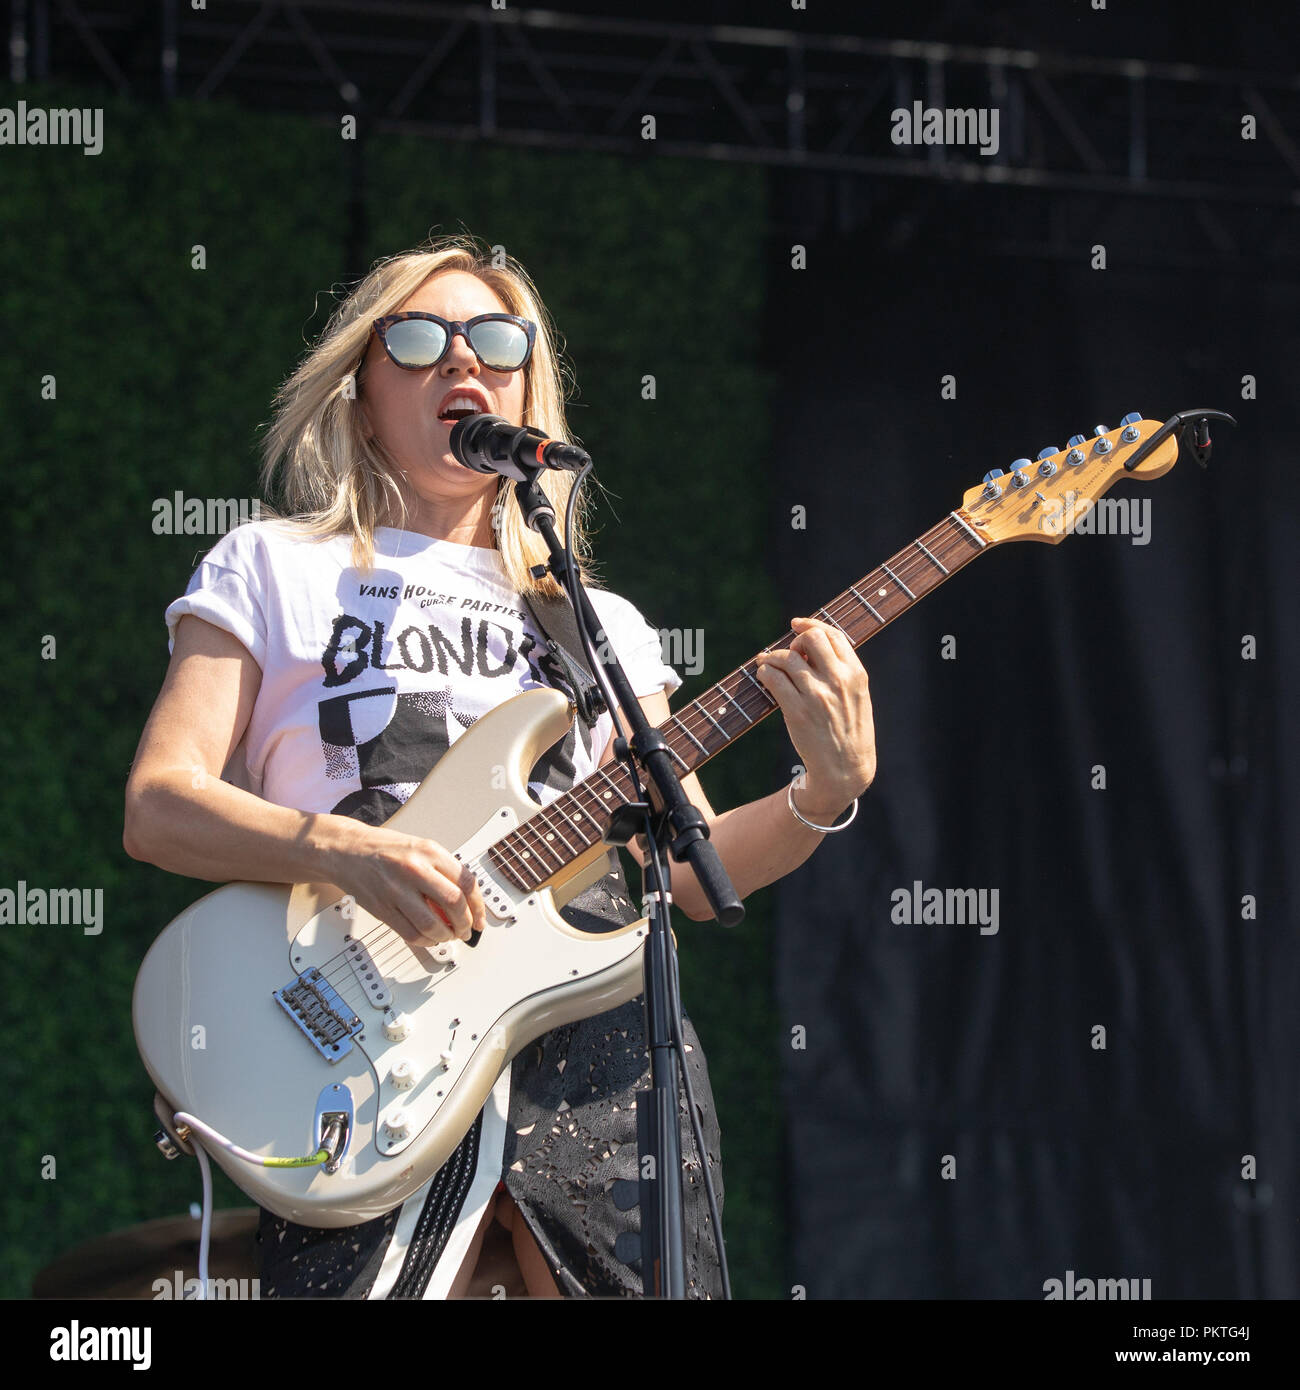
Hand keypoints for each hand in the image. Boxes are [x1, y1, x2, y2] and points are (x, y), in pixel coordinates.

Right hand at [321, 819, 487, 946]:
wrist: (347, 851)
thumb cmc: (386, 850)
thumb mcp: (421, 848)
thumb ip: (444, 870)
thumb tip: (468, 900)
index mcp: (429, 852)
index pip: (466, 882)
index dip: (478, 906)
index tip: (480, 919)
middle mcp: (414, 869)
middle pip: (453, 903)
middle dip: (465, 924)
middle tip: (467, 930)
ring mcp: (396, 890)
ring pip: (431, 924)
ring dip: (445, 936)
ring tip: (448, 936)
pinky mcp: (382, 908)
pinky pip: (410, 933)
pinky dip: (425, 941)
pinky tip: (429, 938)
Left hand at [754, 616, 875, 818]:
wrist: (845, 769)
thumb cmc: (850, 732)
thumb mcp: (858, 697)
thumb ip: (842, 672)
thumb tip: (811, 646)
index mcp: (856, 675)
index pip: (834, 635)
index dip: (811, 623)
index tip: (796, 624)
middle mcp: (838, 681)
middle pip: (810, 639)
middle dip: (793, 641)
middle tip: (787, 653)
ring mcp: (816, 695)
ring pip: (786, 658)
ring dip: (771, 657)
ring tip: (766, 664)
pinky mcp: (797, 711)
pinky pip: (773, 679)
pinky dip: (764, 673)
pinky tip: (763, 677)